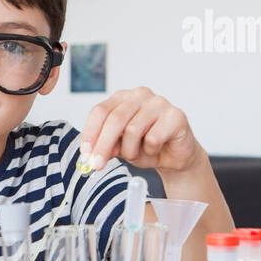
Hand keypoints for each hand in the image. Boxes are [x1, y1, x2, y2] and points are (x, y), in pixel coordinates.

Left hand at [80, 86, 203, 173]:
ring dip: (131, 150)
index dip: (90, 132)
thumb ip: (105, 146)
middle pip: (115, 119)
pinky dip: (151, 150)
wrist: (174, 156)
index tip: (85, 153)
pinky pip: (153, 138)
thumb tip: (91, 154)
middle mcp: (140, 95)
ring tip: (138, 154)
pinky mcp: (176, 115)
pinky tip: (156, 149)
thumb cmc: (145, 147)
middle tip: (97, 165)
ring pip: (133, 130)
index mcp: (122, 98)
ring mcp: (159, 103)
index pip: (100, 111)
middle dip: (103, 145)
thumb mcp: (119, 148)